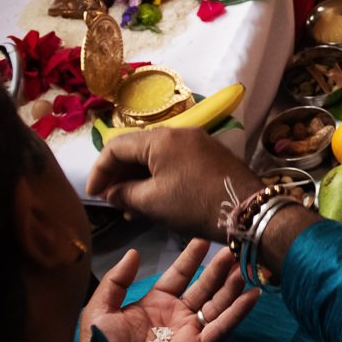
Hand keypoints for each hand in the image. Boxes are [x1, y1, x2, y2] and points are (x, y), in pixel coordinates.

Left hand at [80, 240, 258, 341]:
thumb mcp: (100, 309)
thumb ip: (116, 281)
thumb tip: (135, 253)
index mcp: (154, 303)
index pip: (178, 275)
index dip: (191, 258)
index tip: (202, 239)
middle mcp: (176, 315)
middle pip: (203, 287)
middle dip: (218, 269)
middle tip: (232, 249)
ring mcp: (188, 331)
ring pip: (216, 304)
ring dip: (231, 286)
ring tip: (244, 266)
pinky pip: (220, 328)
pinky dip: (238, 313)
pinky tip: (252, 296)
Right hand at [87, 125, 247, 239]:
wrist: (247, 210)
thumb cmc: (195, 205)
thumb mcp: (153, 202)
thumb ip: (124, 194)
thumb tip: (111, 192)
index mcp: (161, 138)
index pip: (116, 146)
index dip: (100, 170)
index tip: (94, 194)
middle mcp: (179, 132)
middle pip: (137, 148)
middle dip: (119, 173)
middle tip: (109, 198)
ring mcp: (197, 141)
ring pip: (156, 155)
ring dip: (138, 177)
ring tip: (128, 204)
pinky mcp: (210, 154)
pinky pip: (175, 160)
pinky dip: (159, 176)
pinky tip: (154, 198)